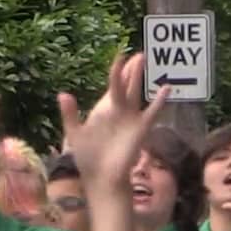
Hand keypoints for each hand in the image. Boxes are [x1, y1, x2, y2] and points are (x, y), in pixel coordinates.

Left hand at [58, 52, 168, 193]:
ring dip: (140, 76)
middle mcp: (119, 112)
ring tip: (145, 59)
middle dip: (132, 69)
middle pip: (128, 85)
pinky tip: (166, 88)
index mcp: (104, 110)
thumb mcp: (75, 134)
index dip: (117, 71)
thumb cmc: (89, 158)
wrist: (102, 177)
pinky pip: (152, 111)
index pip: (113, 86)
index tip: (119, 56)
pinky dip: (159, 101)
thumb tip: (63, 93)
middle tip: (139, 54)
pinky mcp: (140, 129)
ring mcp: (131, 119)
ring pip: (137, 92)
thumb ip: (70, 114)